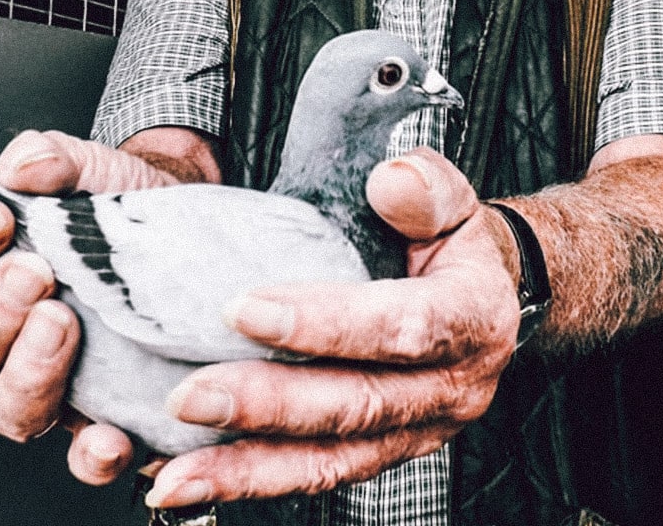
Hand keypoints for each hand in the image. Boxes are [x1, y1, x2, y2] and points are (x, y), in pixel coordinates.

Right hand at [0, 128, 185, 484]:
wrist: (196, 232)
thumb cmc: (129, 206)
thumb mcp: (95, 168)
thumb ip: (54, 159)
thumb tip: (25, 165)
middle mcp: (12, 338)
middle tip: (34, 272)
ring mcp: (56, 381)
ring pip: (11, 409)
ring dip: (29, 373)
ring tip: (64, 324)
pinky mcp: (107, 415)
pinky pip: (84, 456)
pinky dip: (92, 453)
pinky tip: (111, 431)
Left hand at [147, 148, 519, 507]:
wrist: (487, 299)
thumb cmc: (454, 244)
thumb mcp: (453, 203)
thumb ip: (426, 189)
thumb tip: (392, 179)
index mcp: (472, 319)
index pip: (400, 327)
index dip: (325, 324)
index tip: (243, 310)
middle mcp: (452, 389)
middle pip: (356, 405)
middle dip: (267, 406)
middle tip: (190, 397)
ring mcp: (417, 432)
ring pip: (331, 461)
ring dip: (247, 470)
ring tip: (174, 477)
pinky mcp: (382, 454)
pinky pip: (317, 476)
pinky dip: (251, 483)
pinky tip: (189, 484)